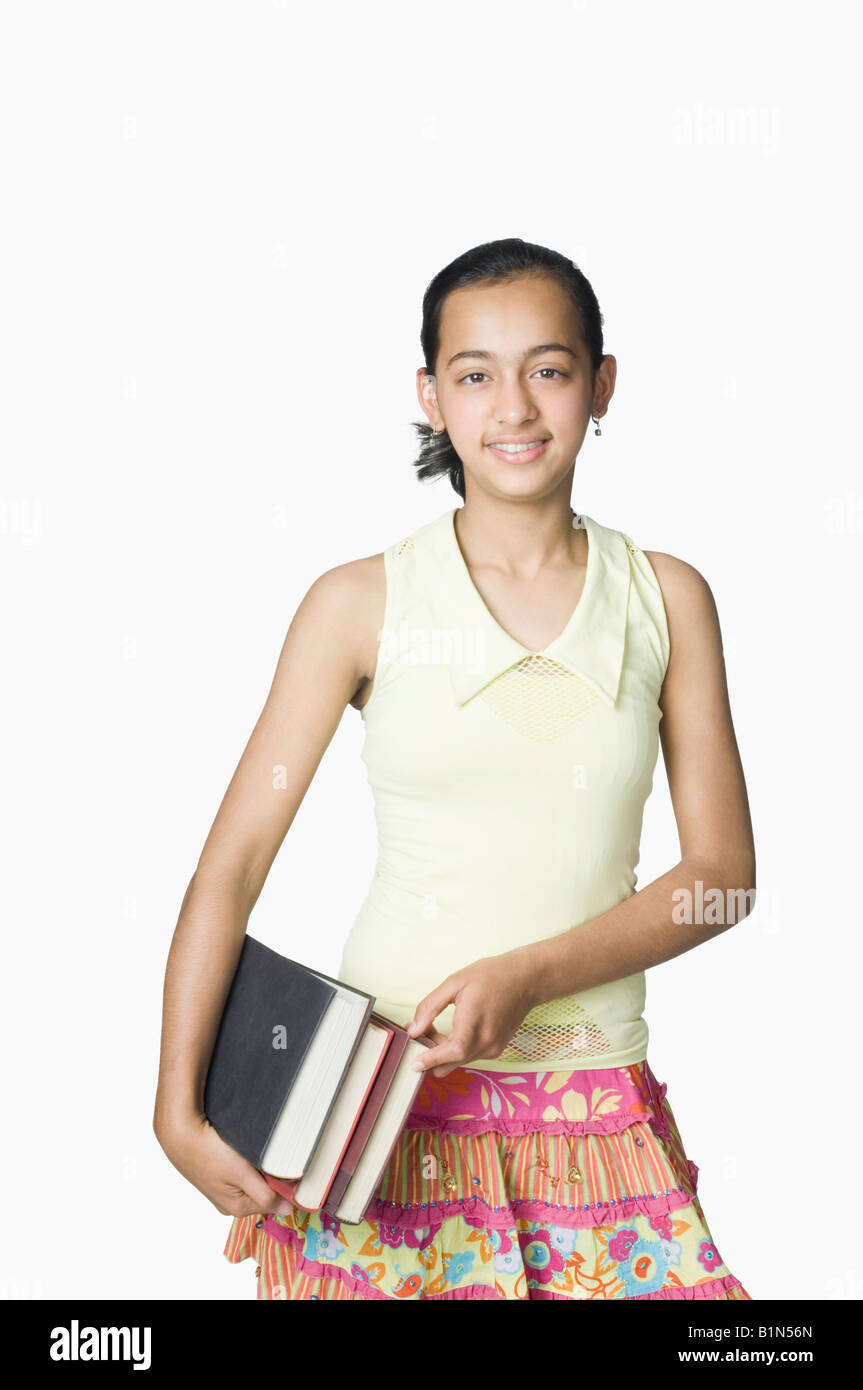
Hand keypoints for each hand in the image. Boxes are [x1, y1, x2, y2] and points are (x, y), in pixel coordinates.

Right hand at [154, 1110, 296, 1218]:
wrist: (180, 1133)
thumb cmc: (208, 1153)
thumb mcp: (241, 1174)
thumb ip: (265, 1194)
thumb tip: (289, 1210)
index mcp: (239, 1207)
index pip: (276, 1203)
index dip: (289, 1187)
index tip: (295, 1168)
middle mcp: (231, 1203)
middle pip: (266, 1192)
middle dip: (274, 1177)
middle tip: (277, 1155)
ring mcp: (224, 1189)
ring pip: (255, 1181)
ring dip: (262, 1168)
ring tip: (259, 1151)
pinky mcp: (220, 1175)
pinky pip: (244, 1173)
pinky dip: (250, 1163)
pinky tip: (247, 1151)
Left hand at [405, 952, 537, 1077]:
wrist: (525, 980)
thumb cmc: (490, 976)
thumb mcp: (454, 982)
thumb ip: (430, 1006)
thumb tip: (414, 1030)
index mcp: (475, 1021)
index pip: (452, 1050)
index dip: (431, 1059)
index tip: (414, 1063)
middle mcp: (487, 1041)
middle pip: (450, 1064)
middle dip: (431, 1054)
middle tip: (424, 1031)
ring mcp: (493, 1049)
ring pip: (457, 1062)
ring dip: (443, 1052)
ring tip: (439, 1027)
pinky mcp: (496, 1050)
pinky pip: (468, 1057)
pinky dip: (456, 1050)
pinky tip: (456, 1031)